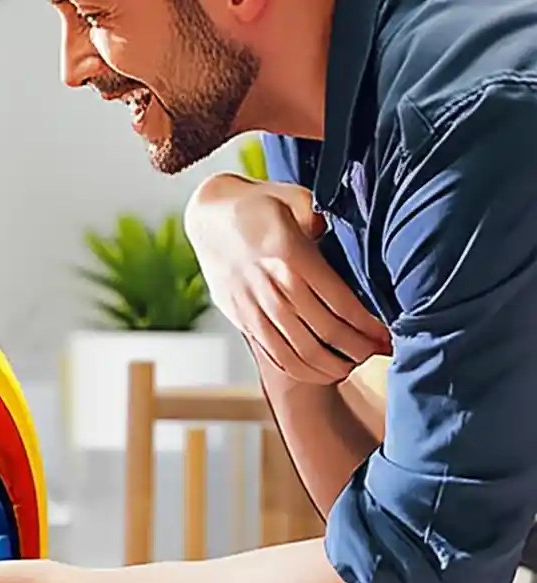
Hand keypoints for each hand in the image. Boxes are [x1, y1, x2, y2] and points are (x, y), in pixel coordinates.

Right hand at [184, 175, 390, 383]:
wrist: (209, 217)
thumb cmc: (259, 206)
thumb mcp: (295, 198)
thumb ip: (324, 218)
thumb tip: (350, 235)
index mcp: (291, 257)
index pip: (341, 304)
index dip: (369, 327)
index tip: (387, 335)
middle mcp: (272, 287)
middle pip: (325, 333)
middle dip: (359, 349)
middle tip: (378, 350)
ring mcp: (254, 307)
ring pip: (300, 353)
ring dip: (331, 366)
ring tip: (353, 364)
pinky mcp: (242, 319)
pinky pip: (274, 355)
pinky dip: (302, 370)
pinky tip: (321, 370)